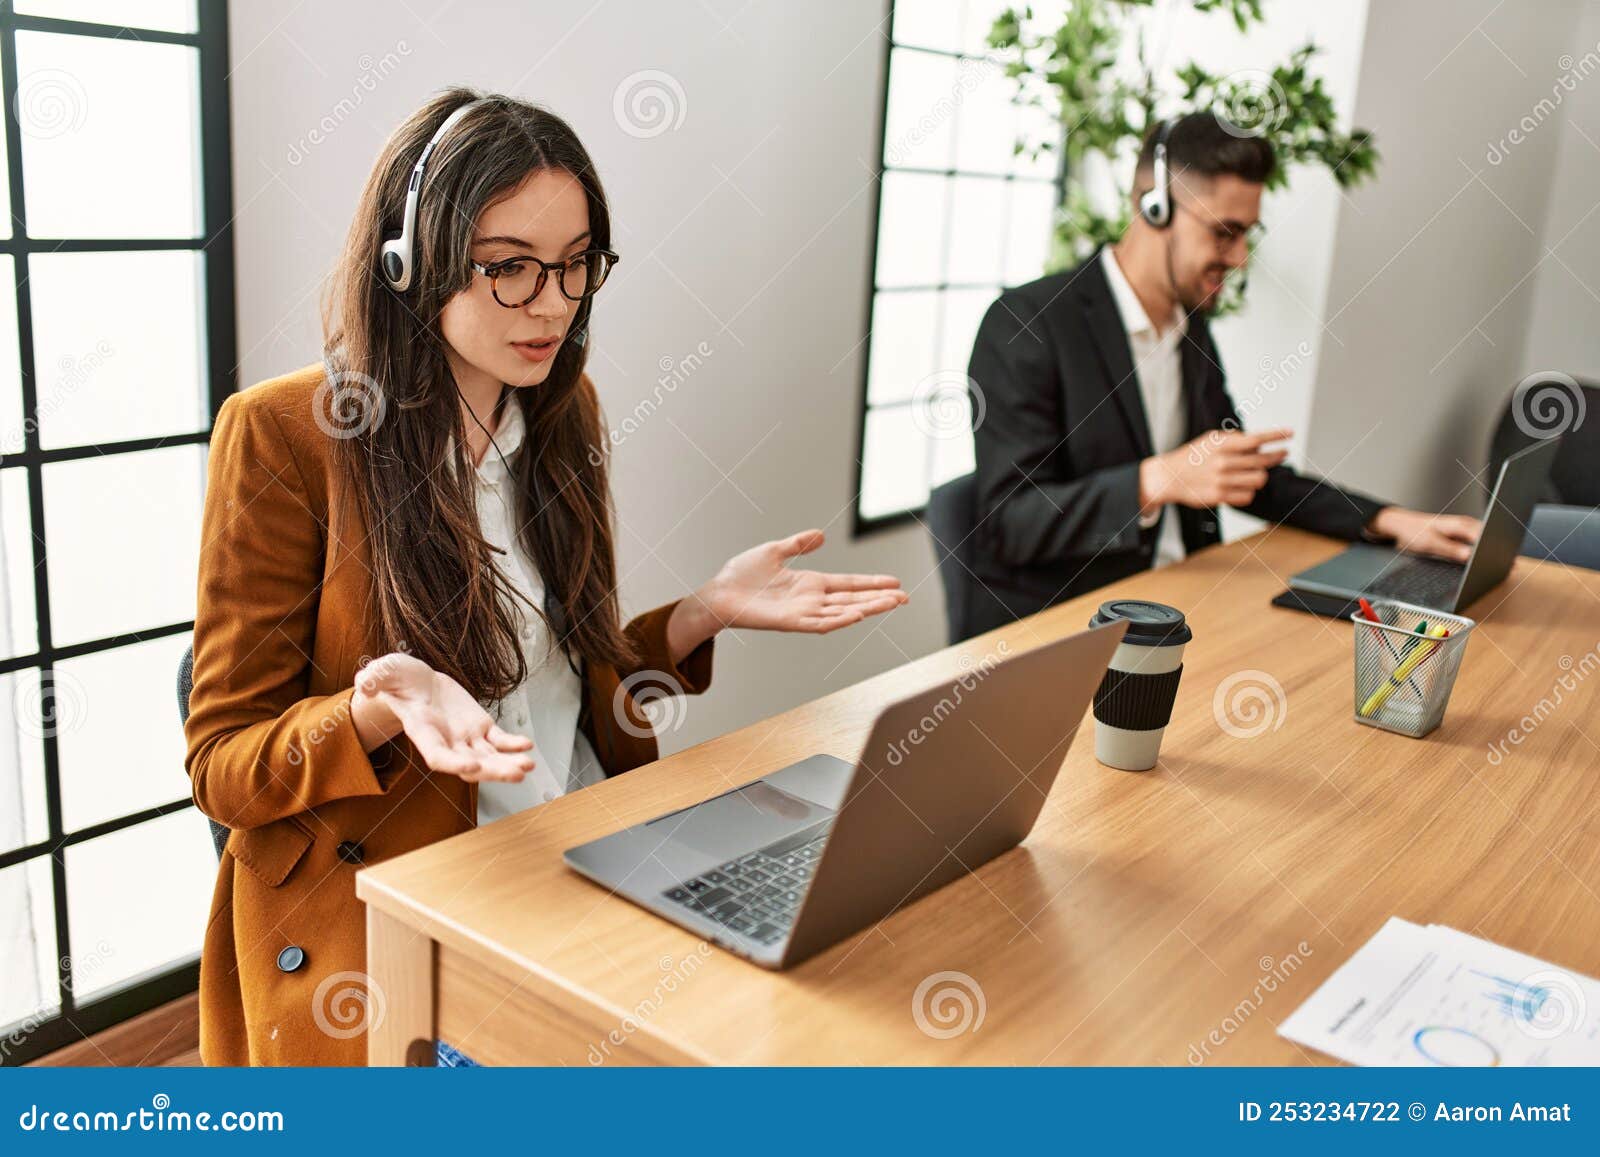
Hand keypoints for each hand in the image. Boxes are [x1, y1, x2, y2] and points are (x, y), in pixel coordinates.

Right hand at [350, 652, 534, 781]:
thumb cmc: (395, 679)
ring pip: (489, 757)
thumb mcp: (381, 672)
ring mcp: (465, 737)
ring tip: (528, 765)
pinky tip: (527, 746)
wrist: (414, 683)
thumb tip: (364, 683)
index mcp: (423, 732)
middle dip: (493, 771)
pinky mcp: (480, 726)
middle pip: (471, 764)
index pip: (438, 757)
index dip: (454, 764)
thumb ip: (374, 678)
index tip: (471, 766)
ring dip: (508, 763)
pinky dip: (513, 744)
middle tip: (517, 773)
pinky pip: (499, 740)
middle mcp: (446, 741)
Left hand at [671, 529, 908, 651]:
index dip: (872, 583)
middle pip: (853, 599)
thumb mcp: (774, 551)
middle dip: (879, 599)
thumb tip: (821, 535)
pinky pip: (820, 623)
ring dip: (867, 608)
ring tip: (892, 603)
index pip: (849, 583)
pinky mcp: (790, 622)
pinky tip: (857, 614)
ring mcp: (803, 612)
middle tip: (905, 598)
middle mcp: (811, 600)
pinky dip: (838, 619)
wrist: (718, 593)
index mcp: (811, 583)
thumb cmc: (741, 575)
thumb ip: (798, 544)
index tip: (895, 582)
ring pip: (843, 612)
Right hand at [1140, 427, 1290, 510]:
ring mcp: (1222, 481)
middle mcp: (1223, 463)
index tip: (1289, 433)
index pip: (1255, 439)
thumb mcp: (1209, 439)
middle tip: (1282, 454)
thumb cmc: (1190, 457)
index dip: (1276, 436)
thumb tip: (1255, 442)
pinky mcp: (1219, 497)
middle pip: (1262, 461)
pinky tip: (1241, 486)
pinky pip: (1247, 496)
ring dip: (1260, 476)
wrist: (1168, 477)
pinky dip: (1248, 491)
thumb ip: (1232, 438)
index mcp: (1221, 446)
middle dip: (1277, 457)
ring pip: (1259, 480)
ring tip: (1255, 473)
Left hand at [1366, 507, 1480, 562]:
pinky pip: (1472, 544)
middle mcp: (1465, 525)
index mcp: (1461, 524)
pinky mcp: (1460, 536)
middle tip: (1489, 566)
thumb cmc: (1413, 531)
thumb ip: (1451, 549)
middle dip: (1489, 552)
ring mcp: (1464, 530)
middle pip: (1486, 539)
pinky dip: (1474, 553)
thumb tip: (1469, 556)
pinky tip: (1471, 563)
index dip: (1489, 550)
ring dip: (1482, 553)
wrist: (1401, 526)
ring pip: (1481, 542)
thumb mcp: (1430, 543)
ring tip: (1482, 566)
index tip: (1490, 562)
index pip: (1484, 537)